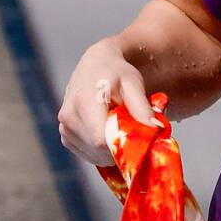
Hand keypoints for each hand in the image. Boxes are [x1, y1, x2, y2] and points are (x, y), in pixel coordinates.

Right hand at [57, 37, 159, 166]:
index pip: (101, 140)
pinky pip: (88, 153)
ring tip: (117, 125)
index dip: (122, 146)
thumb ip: (142, 108)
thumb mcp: (133, 84)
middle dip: (120, 148)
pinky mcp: (65, 136)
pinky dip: (102, 149)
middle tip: (132, 131)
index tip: (137, 139)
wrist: (96, 64)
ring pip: (94, 155)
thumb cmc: (117, 73)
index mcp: (84, 102)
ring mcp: (65, 128)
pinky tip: (107, 130)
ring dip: (111, 149)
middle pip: (98, 151)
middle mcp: (69, 117)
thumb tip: (155, 129)